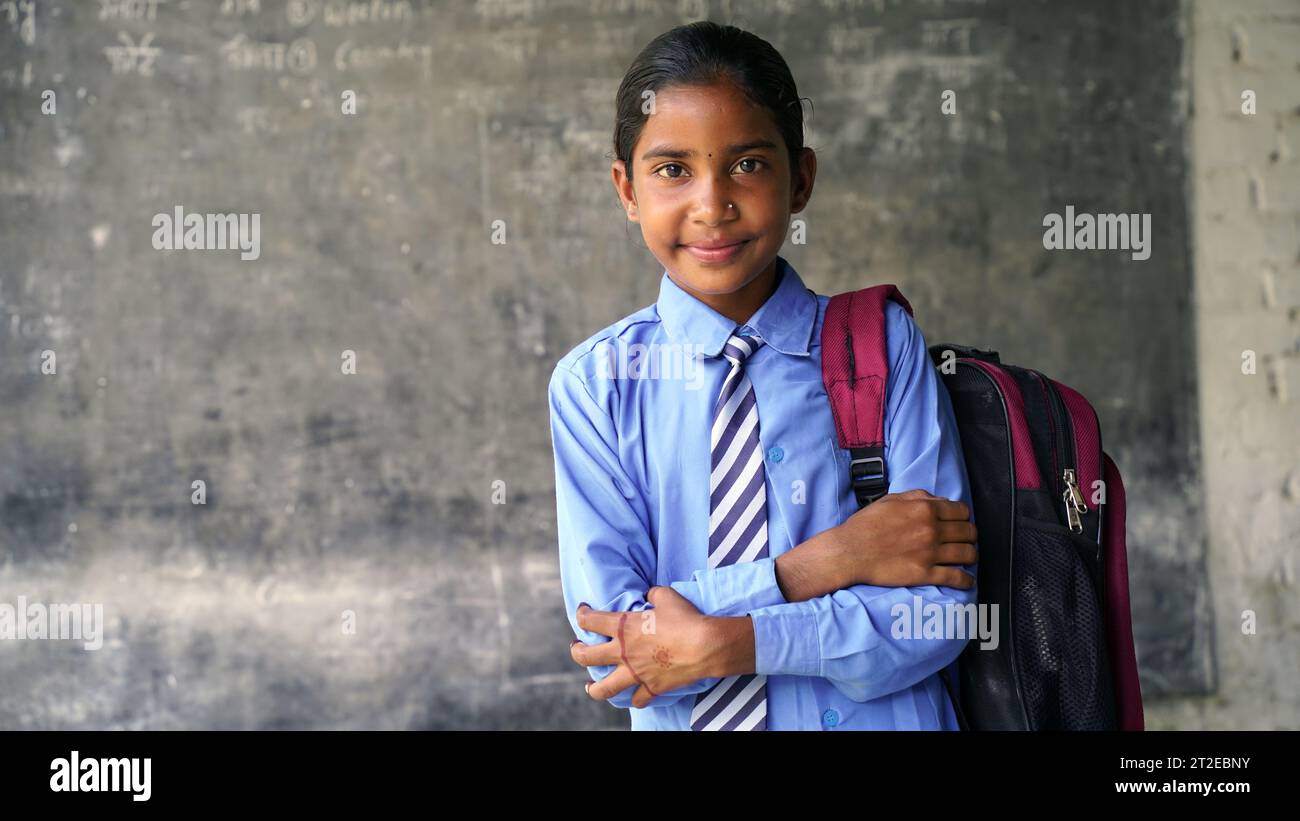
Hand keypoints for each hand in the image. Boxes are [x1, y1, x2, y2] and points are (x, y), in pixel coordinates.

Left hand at [570, 586, 717, 708]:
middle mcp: (624, 652)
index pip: (590, 621)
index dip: (581, 615)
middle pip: (586, 656)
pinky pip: (638, 699)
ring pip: (604, 688)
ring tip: (590, 687)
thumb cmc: (685, 618)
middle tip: (577, 648)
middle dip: (577, 652)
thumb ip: (652, 594)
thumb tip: (649, 596)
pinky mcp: (652, 687)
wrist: (705, 646)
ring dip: (594, 688)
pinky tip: (634, 696)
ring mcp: (636, 673)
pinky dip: (636, 698)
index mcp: (624, 627)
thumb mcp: (666, 596)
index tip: (582, 613)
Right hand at [830, 488, 977, 589]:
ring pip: (967, 554)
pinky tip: (966, 580)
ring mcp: (930, 553)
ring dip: (970, 556)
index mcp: (924, 509)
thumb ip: (916, 496)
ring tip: (966, 558)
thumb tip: (937, 500)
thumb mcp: (890, 500)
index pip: (962, 511)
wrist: (849, 552)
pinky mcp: (924, 574)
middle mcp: (931, 530)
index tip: (959, 523)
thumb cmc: (865, 526)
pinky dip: (966, 580)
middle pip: (968, 532)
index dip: (963, 517)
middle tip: (964, 540)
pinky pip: (956, 578)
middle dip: (969, 536)